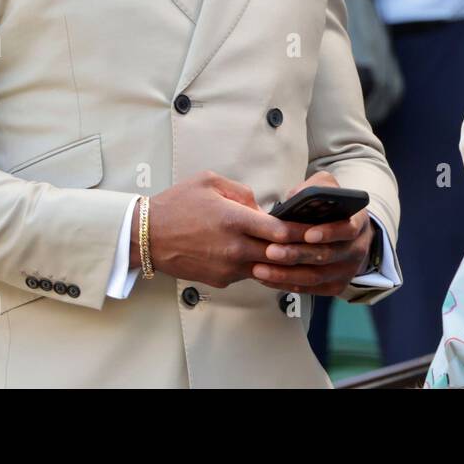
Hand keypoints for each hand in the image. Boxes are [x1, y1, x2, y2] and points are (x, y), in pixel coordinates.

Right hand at [129, 171, 313, 287]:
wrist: (146, 237)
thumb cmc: (177, 205)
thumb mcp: (210, 182)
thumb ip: (242, 192)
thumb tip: (261, 208)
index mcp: (234, 220)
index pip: (280, 231)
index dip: (302, 231)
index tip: (317, 227)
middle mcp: (234, 248)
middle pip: (280, 255)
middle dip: (300, 249)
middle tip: (317, 243)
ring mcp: (227, 268)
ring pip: (267, 267)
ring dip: (280, 260)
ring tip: (295, 251)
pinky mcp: (221, 280)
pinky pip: (248, 274)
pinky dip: (258, 266)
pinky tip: (263, 256)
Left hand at [251, 171, 375, 296]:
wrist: (344, 233)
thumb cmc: (330, 208)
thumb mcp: (327, 189)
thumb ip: (314, 188)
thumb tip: (295, 198)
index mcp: (358, 222)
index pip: (348, 229)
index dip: (328, 232)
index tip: (307, 234)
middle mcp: (357, 249)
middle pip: (327, 255)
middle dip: (296, 254)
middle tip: (270, 251)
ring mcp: (348, 270)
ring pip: (315, 276)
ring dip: (285, 274)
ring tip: (260, 268)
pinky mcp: (336, 286)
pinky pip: (309, 289)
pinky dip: (286, 284)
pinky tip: (266, 278)